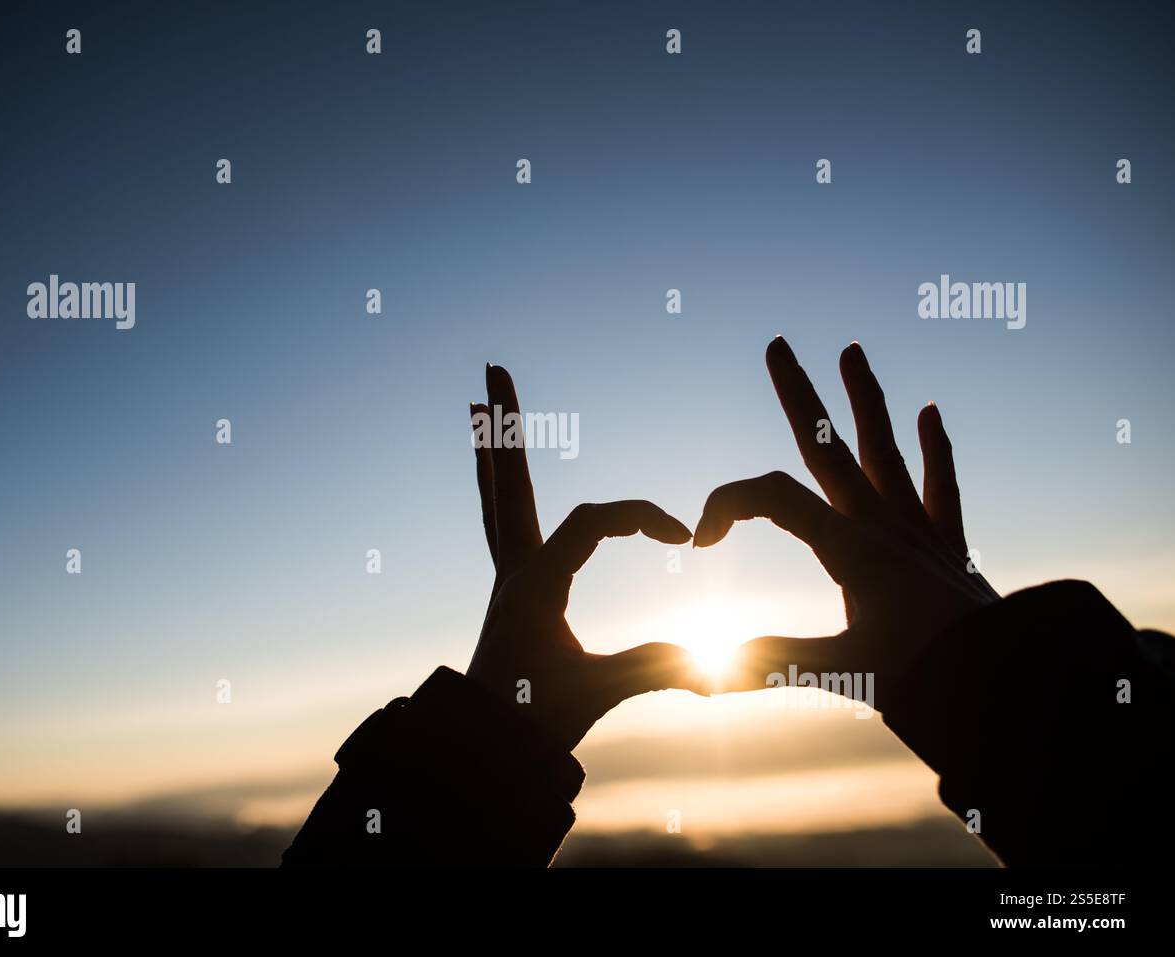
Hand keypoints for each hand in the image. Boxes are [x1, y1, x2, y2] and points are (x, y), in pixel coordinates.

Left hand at [466, 363, 709, 750]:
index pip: (591, 521)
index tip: (685, 538)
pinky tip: (499, 481)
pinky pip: (500, 526)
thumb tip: (711, 664)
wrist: (482, 749)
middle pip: (508, 481)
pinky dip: (499, 491)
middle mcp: (514, 570)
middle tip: (489, 369)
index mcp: (537, 583)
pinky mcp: (511, 592)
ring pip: (496, 500)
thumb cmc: (534, 720)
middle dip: (503, 424)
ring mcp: (508, 578)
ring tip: (475, 407)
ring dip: (491, 451)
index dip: (641, 517)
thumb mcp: (598, 693)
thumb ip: (653, 669)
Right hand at [693, 338, 999, 701]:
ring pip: (885, 449)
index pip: (774, 497)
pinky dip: (936, 448)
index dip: (729, 506)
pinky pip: (940, 485)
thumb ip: (776, 664)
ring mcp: (918, 529)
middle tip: (778, 344)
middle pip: (828, 445)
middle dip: (799, 394)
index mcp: (851, 549)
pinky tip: (932, 412)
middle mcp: (882, 525)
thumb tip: (706, 671)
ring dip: (867, 398)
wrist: (1010, 680)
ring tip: (853, 350)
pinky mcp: (947, 544)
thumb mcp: (847, 673)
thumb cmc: (930, 678)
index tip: (703, 544)